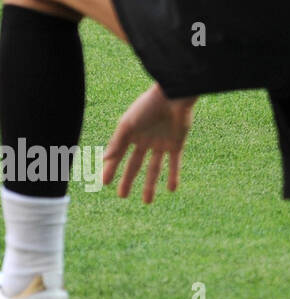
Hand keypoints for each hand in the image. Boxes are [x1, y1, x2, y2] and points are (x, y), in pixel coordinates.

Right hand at [102, 84, 194, 202]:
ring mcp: (162, 142)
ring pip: (155, 168)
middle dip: (128, 180)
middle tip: (122, 196)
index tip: (103, 183)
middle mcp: (145, 140)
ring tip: (147, 201)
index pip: (118, 155)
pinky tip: (171, 190)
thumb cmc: (148, 106)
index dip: (111, 168)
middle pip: (135, 164)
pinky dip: (173, 176)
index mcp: (131, 134)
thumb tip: (104, 160)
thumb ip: (117, 142)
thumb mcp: (128, 124)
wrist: (174, 96)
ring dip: (150, 184)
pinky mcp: (177, 143)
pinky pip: (174, 163)